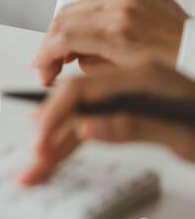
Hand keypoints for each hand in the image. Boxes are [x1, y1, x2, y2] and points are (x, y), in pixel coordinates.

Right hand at [18, 59, 194, 184]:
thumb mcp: (186, 139)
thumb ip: (135, 128)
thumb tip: (88, 128)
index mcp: (147, 73)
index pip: (79, 90)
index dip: (51, 117)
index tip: (39, 143)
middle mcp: (140, 63)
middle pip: (74, 89)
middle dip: (49, 125)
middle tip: (38, 155)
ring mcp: (141, 66)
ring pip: (82, 88)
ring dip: (62, 118)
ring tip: (51, 148)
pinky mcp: (143, 74)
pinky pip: (99, 85)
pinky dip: (82, 109)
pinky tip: (79, 128)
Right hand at [30, 0, 187, 85]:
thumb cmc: (180, 67)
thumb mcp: (129, 80)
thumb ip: (92, 69)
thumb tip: (72, 63)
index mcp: (120, 34)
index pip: (63, 38)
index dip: (44, 55)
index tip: (41, 69)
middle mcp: (123, 9)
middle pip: (64, 18)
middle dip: (51, 42)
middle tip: (51, 63)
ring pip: (79, 7)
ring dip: (68, 28)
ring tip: (74, 51)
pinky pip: (102, 0)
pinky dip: (92, 17)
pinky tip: (96, 34)